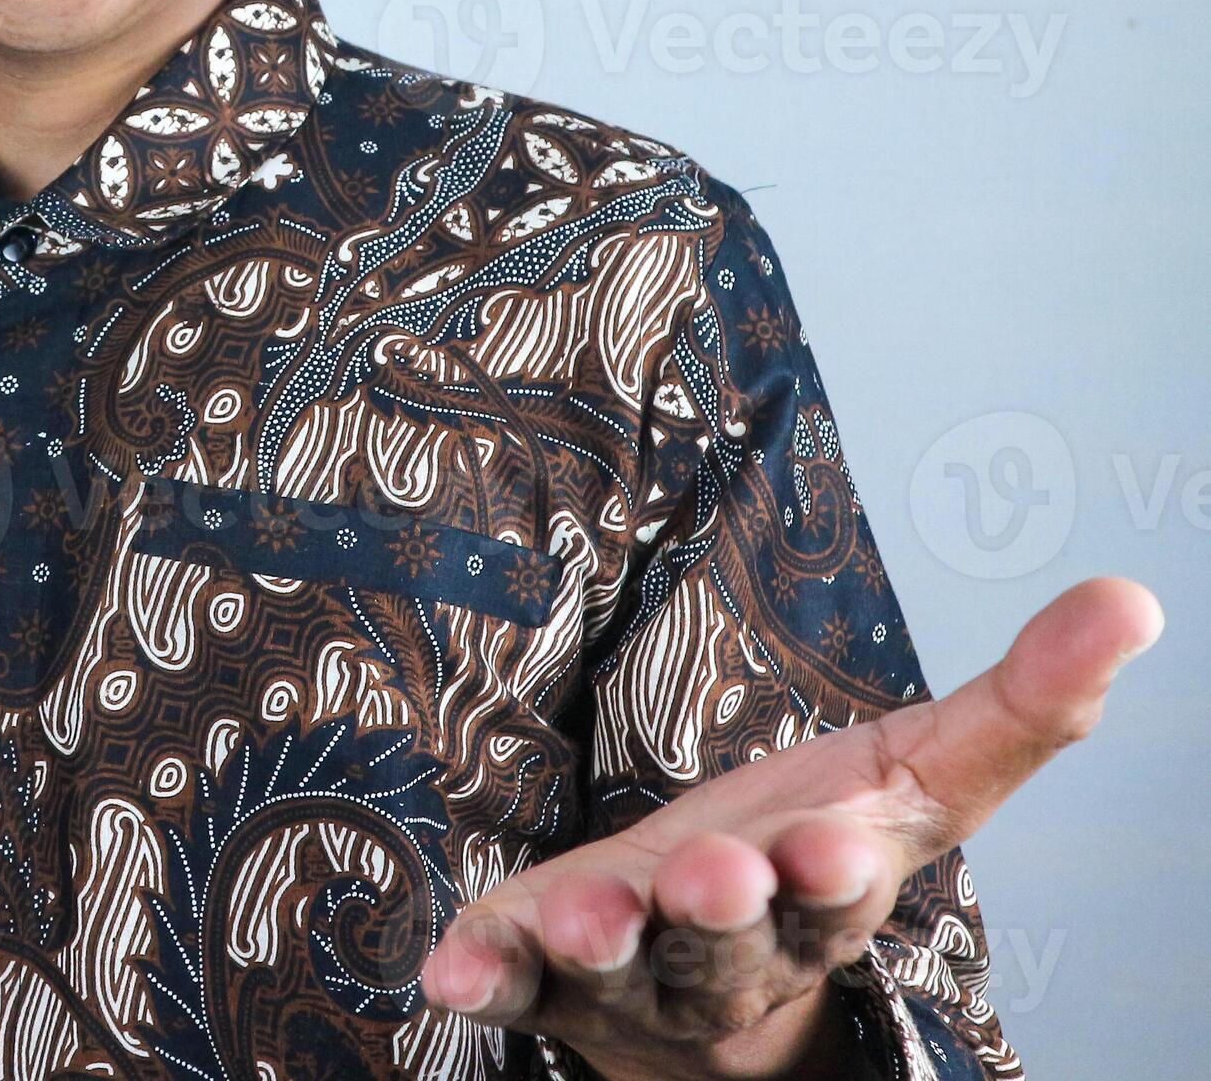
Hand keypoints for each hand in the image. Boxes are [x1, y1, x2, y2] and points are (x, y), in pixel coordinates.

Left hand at [419, 576, 1162, 1079]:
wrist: (706, 958)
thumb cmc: (808, 851)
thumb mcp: (915, 776)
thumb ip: (1021, 705)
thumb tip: (1132, 601)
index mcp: (821, 898)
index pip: (836, 893)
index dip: (830, 874)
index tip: (829, 845)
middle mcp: (728, 950)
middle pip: (728, 940)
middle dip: (720, 908)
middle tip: (712, 875)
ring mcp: (628, 970)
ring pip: (620, 967)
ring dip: (603, 942)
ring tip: (589, 917)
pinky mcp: (538, 970)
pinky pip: (510, 980)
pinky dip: (485, 975)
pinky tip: (450, 971)